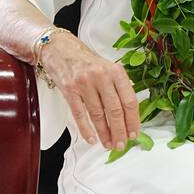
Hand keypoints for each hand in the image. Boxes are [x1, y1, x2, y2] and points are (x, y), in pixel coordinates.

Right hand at [39, 33, 141, 149]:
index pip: (129, 101)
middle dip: (119, 131)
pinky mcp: (69, 90)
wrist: (59, 48)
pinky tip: (92, 139)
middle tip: (121, 145)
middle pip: (115, 110)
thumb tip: (129, 115)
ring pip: (98, 115)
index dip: (133, 121)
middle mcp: (101, 77)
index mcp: (116, 72)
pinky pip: (79, 114)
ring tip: (108, 144)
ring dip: (104, 133)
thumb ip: (119, 87)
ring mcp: (84, 83)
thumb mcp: (108, 68)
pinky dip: (86, 129)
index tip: (134, 134)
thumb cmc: (86, 61)